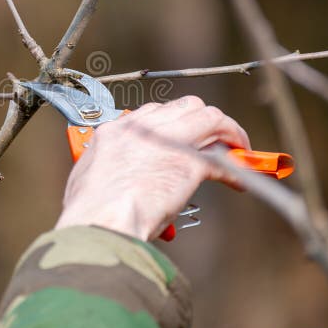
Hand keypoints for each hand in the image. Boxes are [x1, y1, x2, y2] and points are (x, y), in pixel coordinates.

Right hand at [55, 96, 250, 240]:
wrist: (100, 221)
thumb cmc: (89, 211)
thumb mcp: (88, 177)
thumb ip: (108, 167)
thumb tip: (120, 177)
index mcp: (116, 131)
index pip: (154, 112)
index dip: (174, 124)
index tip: (183, 138)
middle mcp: (143, 128)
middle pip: (186, 106)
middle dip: (203, 121)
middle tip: (214, 140)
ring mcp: (168, 141)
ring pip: (210, 118)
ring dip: (228, 133)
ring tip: (237, 151)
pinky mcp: (188, 163)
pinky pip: (223, 159)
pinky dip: (235, 168)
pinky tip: (240, 181)